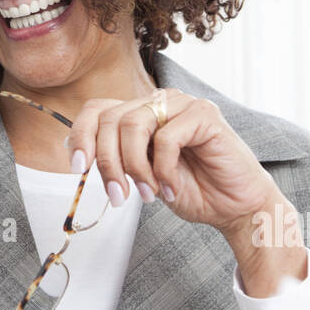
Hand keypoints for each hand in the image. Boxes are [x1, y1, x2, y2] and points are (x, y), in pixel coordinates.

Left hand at [66, 88, 278, 236]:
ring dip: (134, 167)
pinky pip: (166, 138)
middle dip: (107, 162)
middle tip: (117, 195)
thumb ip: (116, 158)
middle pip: (111, 119)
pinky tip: (172, 188)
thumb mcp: (141, 176)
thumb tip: (73, 151)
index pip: (97, 109)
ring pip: (133, 125)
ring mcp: (182, 104)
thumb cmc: (192, 189)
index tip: (77, 167)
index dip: (80, 135)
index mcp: (141, 113)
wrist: (235, 207)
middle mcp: (159, 102)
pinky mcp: (204, 114)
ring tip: (147, 194)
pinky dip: (163, 170)